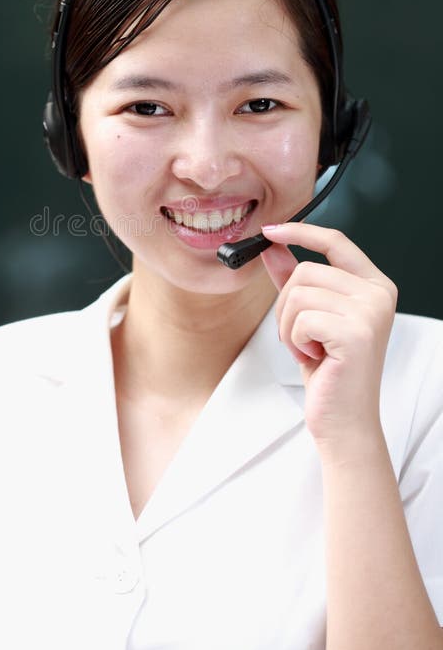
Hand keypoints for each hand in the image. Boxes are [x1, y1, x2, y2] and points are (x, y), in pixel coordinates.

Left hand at [260, 223, 397, 451]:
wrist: (343, 419)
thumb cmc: (329, 370)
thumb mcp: (308, 317)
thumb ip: (292, 278)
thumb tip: (272, 246)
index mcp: (373, 285)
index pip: (335, 241)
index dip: (300, 231)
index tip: (269, 230)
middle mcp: (378, 293)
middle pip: (306, 270)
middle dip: (287, 305)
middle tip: (299, 336)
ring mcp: (371, 311)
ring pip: (299, 293)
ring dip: (289, 326)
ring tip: (309, 348)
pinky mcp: (356, 332)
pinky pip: (301, 318)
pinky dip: (295, 340)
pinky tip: (314, 357)